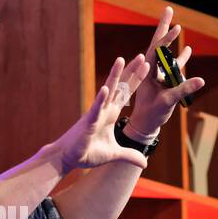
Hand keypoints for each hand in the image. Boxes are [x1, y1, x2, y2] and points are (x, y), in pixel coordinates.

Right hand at [52, 53, 152, 172]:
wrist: (69, 158)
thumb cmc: (88, 153)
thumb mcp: (115, 154)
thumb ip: (130, 155)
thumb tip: (145, 162)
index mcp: (111, 113)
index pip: (127, 93)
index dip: (137, 80)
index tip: (148, 66)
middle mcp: (104, 109)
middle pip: (120, 87)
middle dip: (131, 72)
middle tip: (143, 56)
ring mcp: (96, 114)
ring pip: (107, 91)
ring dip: (115, 76)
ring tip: (122, 59)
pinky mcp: (88, 123)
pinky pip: (95, 109)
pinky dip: (100, 99)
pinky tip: (105, 88)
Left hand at [128, 6, 205, 134]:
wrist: (145, 125)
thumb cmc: (151, 114)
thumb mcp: (167, 101)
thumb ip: (183, 89)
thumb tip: (201, 80)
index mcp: (146, 71)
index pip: (156, 49)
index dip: (166, 38)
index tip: (176, 27)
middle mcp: (151, 69)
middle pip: (158, 44)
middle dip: (164, 27)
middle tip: (168, 9)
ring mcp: (158, 75)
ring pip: (166, 54)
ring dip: (171, 40)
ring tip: (177, 27)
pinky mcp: (164, 82)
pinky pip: (172, 67)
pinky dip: (179, 59)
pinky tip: (187, 50)